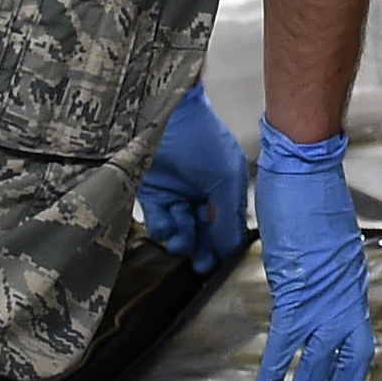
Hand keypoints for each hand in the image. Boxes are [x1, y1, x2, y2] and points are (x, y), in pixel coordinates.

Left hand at [136, 86, 247, 272]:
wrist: (162, 116)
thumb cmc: (202, 139)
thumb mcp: (225, 179)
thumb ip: (227, 216)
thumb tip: (227, 248)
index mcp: (226, 189)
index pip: (228, 226)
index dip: (224, 246)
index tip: (219, 263)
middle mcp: (203, 195)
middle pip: (204, 233)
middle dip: (203, 248)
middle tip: (201, 263)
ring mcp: (177, 195)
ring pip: (182, 231)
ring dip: (183, 238)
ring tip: (183, 237)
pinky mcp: (153, 195)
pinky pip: (160, 222)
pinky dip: (164, 228)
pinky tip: (168, 223)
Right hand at [251, 123, 374, 380]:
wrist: (307, 171)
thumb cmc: (314, 195)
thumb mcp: (327, 241)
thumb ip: (324, 268)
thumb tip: (311, 282)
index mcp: (352, 284)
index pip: (360, 339)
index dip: (353, 372)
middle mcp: (345, 296)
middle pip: (349, 359)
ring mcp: (323, 296)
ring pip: (319, 359)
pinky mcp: (296, 293)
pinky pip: (286, 342)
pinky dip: (276, 371)